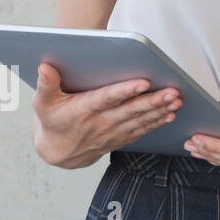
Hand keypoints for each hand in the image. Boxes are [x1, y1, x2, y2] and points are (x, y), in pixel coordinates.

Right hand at [32, 62, 182, 168]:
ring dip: (160, 111)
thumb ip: (46, 84)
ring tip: (176, 100)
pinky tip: (171, 114)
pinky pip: (141, 131)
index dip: (125, 91)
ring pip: (140, 121)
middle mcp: (101, 122)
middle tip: (172, 91)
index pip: (107, 98)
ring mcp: (112, 132)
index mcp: (84, 110)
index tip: (143, 82)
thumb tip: (45, 66)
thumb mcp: (43, 103)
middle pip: (130, 110)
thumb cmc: (52, 122)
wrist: (57, 153)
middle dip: (153, 101)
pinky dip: (157, 123)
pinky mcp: (120, 138)